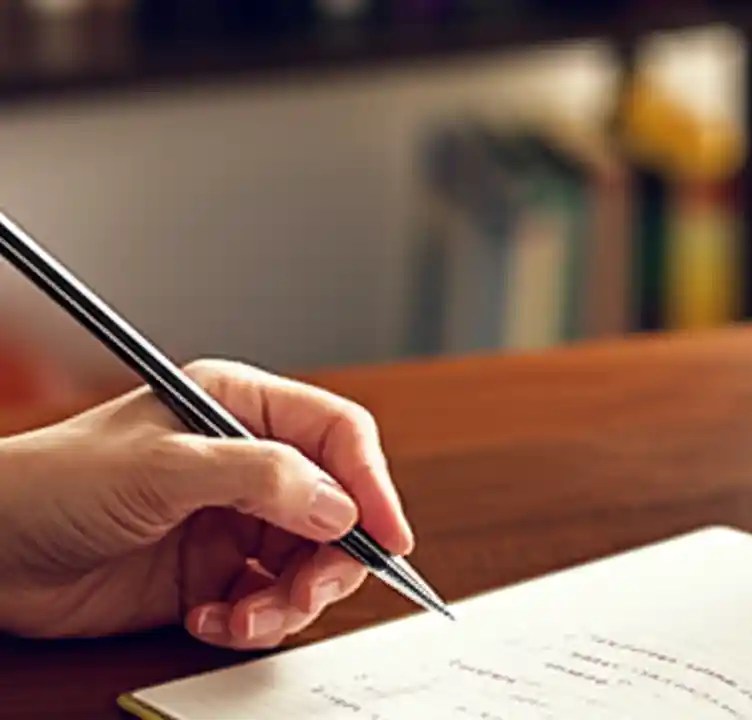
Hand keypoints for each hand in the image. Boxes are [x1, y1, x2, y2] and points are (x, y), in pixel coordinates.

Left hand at [0, 360, 412, 649]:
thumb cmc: (57, 482)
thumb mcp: (164, 468)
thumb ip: (262, 479)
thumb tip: (342, 510)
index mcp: (242, 408)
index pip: (338, 436)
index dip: (372, 483)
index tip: (388, 535)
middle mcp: (249, 463)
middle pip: (338, 509)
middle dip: (330, 558)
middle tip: (306, 592)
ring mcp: (234, 520)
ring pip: (310, 563)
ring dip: (289, 600)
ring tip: (244, 616)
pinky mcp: (215, 573)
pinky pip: (269, 602)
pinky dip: (253, 621)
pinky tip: (210, 619)